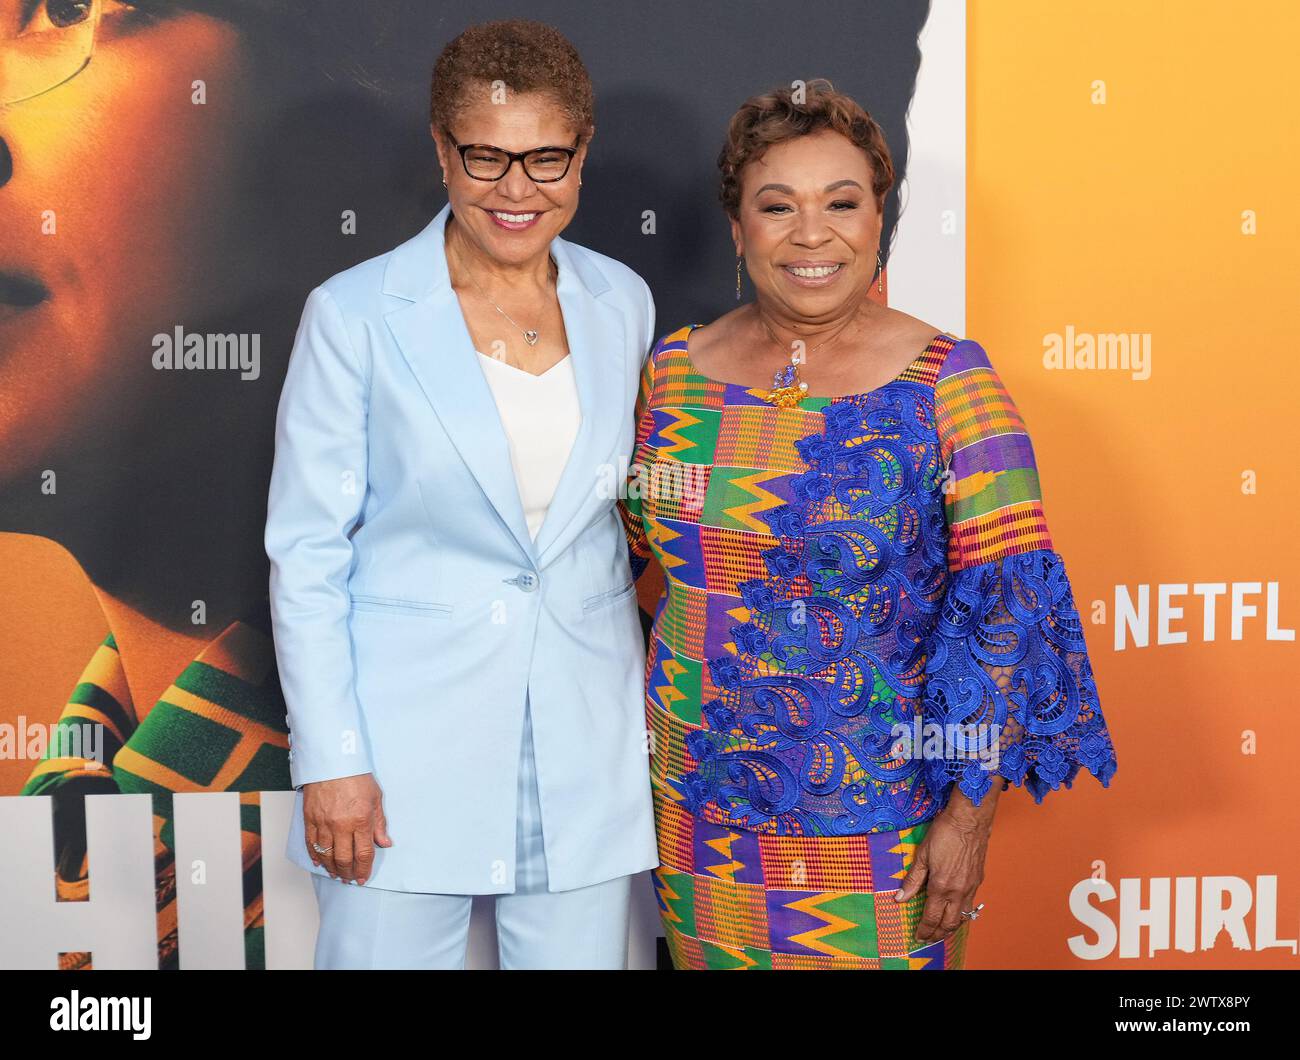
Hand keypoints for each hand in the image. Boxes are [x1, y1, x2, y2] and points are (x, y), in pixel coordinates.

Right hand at [302, 772, 391, 884]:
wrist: (332, 761)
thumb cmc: (356, 776)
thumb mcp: (376, 798)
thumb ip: (379, 823)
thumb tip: (385, 843)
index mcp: (361, 820)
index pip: (364, 854)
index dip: (364, 869)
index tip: (364, 877)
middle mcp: (342, 825)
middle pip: (344, 859)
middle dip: (348, 873)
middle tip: (350, 879)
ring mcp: (324, 823)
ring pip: (327, 855)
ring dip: (332, 868)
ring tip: (337, 874)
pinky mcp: (310, 819)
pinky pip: (311, 844)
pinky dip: (316, 856)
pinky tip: (320, 863)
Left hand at [895, 784, 999, 943]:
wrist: (969, 820)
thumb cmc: (944, 833)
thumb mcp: (922, 855)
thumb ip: (912, 880)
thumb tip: (900, 898)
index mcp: (941, 886)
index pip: (932, 917)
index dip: (924, 929)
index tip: (918, 936)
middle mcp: (958, 891)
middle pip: (949, 923)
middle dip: (938, 934)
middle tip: (929, 939)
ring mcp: (970, 887)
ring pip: (962, 916)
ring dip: (951, 927)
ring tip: (941, 931)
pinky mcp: (978, 880)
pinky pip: (970, 904)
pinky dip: (962, 913)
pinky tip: (956, 911)